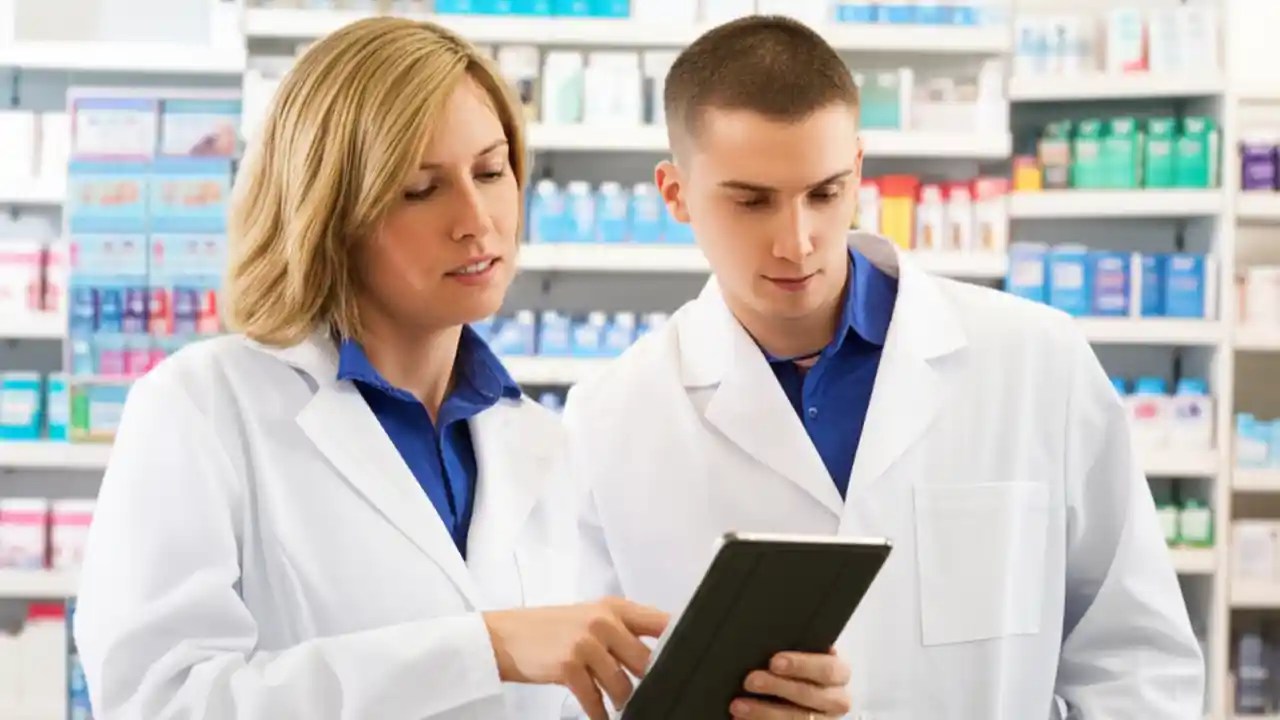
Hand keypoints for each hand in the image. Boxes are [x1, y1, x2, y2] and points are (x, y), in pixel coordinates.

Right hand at [483, 597, 668, 719]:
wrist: (506, 636)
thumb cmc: (551, 628)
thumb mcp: (590, 616)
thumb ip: (624, 629)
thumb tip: (659, 653)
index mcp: (615, 607)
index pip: (660, 622)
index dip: (678, 642)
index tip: (688, 660)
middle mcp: (604, 622)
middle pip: (646, 660)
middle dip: (647, 681)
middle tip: (649, 692)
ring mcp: (586, 643)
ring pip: (623, 685)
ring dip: (622, 701)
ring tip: (621, 705)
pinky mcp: (570, 667)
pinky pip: (596, 700)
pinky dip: (599, 713)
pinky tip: (601, 716)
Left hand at [730, 648, 851, 718]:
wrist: (793, 696)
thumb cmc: (794, 671)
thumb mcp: (798, 657)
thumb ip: (792, 651)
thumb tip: (766, 644)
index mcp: (839, 673)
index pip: (827, 669)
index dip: (801, 665)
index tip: (774, 661)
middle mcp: (836, 700)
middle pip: (810, 694)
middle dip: (777, 687)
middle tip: (750, 680)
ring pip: (798, 719)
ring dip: (764, 712)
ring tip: (739, 705)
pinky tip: (743, 719)